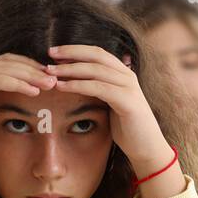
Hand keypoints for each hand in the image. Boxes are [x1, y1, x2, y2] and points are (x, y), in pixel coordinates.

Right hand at [0, 55, 54, 177]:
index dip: (31, 66)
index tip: (51, 77)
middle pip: (10, 62)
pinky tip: (32, 91)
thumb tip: (20, 99)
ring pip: (5, 69)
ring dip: (30, 75)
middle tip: (56, 78)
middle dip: (35, 69)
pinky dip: (16, 83)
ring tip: (49, 84)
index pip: (9, 62)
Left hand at [45, 44, 182, 197]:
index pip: (97, 53)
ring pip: (95, 69)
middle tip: (49, 54)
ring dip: (71, 69)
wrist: (147, 149)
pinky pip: (98, 87)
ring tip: (51, 72)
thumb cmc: (127, 128)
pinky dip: (78, 85)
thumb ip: (99, 90)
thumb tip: (76, 82)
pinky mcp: (127, 101)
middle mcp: (127, 75)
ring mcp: (129, 87)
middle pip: (96, 55)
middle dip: (71, 52)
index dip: (75, 49)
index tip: (55, 51)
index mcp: (123, 74)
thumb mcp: (110, 104)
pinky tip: (62, 87)